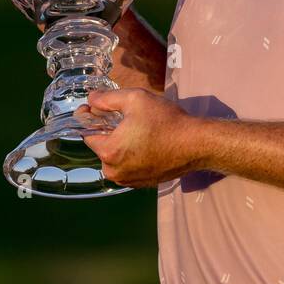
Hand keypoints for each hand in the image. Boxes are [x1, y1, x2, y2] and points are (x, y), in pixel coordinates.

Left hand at [78, 87, 200, 188]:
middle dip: (108, 132)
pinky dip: (131, 156)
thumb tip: (91, 98)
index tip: (93, 108)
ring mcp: (128, 181)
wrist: (196, 145)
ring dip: (120, 144)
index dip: (89, 118)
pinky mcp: (142, 184)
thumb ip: (107, 99)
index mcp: (109, 152)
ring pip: (115, 158)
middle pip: (101, 147)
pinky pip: (128, 167)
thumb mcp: (135, 99)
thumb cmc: (166, 121)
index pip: (87, 134)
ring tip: (137, 130)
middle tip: (123, 117)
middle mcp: (114, 172)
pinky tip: (146, 143)